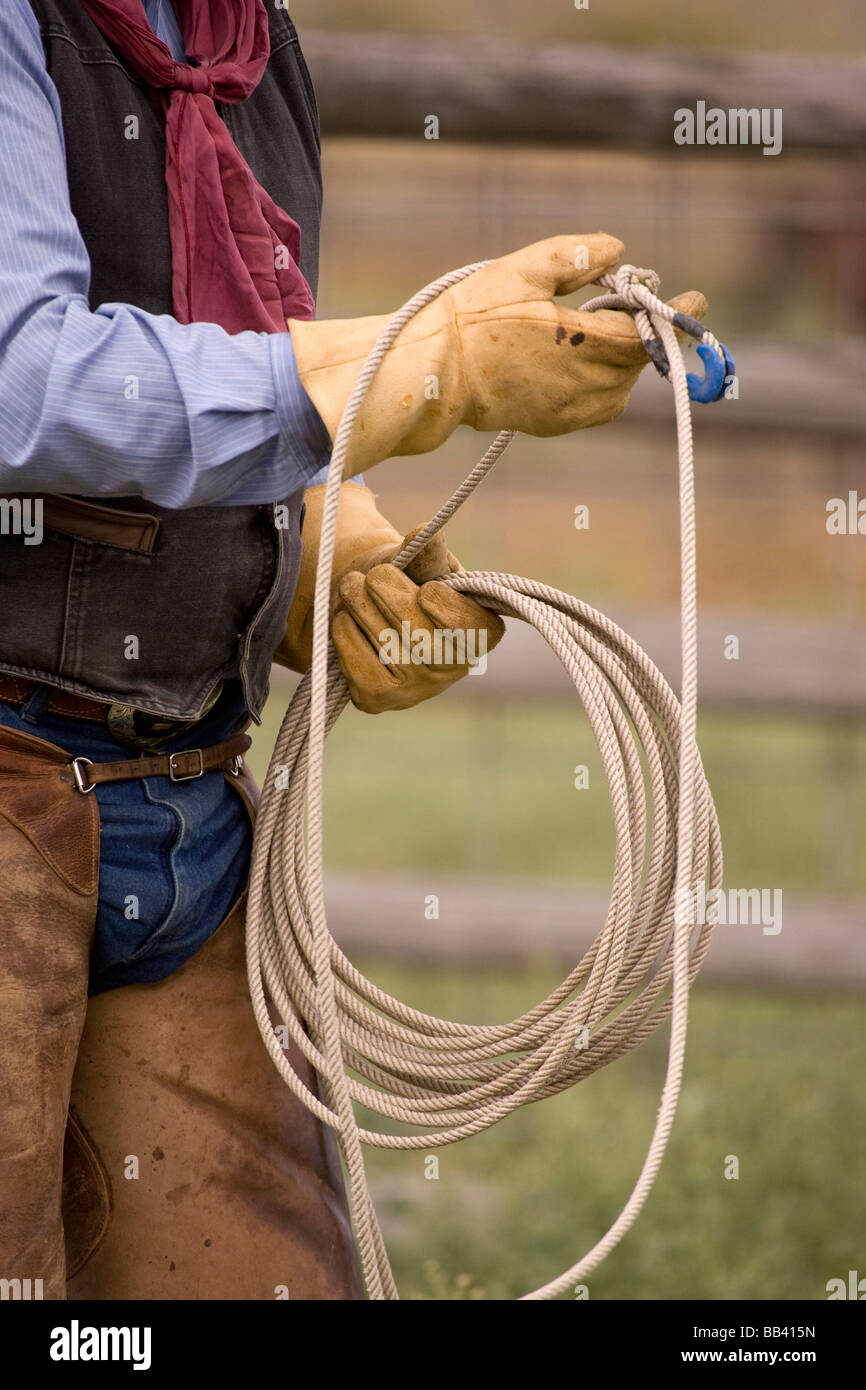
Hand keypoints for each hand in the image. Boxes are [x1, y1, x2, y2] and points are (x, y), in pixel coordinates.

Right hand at [288, 233, 706, 470]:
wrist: (433, 375)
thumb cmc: (474, 318)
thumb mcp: (524, 269)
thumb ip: (578, 256)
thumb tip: (619, 251)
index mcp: (586, 345)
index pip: (649, 333)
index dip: (675, 316)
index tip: (697, 299)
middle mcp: (587, 386)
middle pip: (637, 359)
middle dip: (639, 331)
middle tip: (624, 301)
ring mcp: (572, 412)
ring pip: (619, 384)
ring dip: (618, 358)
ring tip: (589, 329)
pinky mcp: (554, 424)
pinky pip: (596, 402)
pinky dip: (597, 380)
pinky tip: (572, 357)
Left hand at [332, 527, 504, 713]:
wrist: (364, 603)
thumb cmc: (402, 578)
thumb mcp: (417, 561)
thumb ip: (426, 552)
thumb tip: (428, 534)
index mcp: (480, 632)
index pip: (476, 632)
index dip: (449, 612)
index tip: (427, 590)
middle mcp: (453, 669)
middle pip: (422, 638)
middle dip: (390, 596)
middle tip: (374, 574)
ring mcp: (416, 690)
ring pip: (386, 646)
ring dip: (360, 606)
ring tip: (353, 587)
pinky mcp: (378, 698)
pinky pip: (358, 663)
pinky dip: (345, 633)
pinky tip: (347, 619)